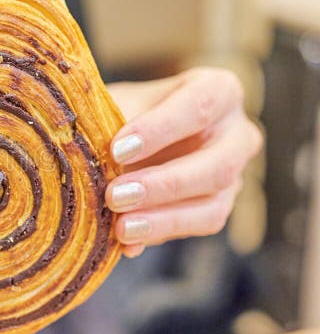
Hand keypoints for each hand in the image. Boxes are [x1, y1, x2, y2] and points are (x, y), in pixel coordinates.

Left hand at [105, 67, 262, 257]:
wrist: (129, 136)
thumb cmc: (126, 111)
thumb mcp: (118, 104)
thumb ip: (112, 125)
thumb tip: (94, 157)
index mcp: (218, 91)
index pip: (199, 106)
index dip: (159, 129)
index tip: (117, 149)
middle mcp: (238, 133)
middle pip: (217, 164)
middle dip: (163, 184)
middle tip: (115, 196)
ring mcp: (235, 175)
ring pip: (213, 204)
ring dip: (163, 218)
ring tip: (120, 227)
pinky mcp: (218, 207)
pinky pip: (197, 227)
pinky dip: (160, 234)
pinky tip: (127, 242)